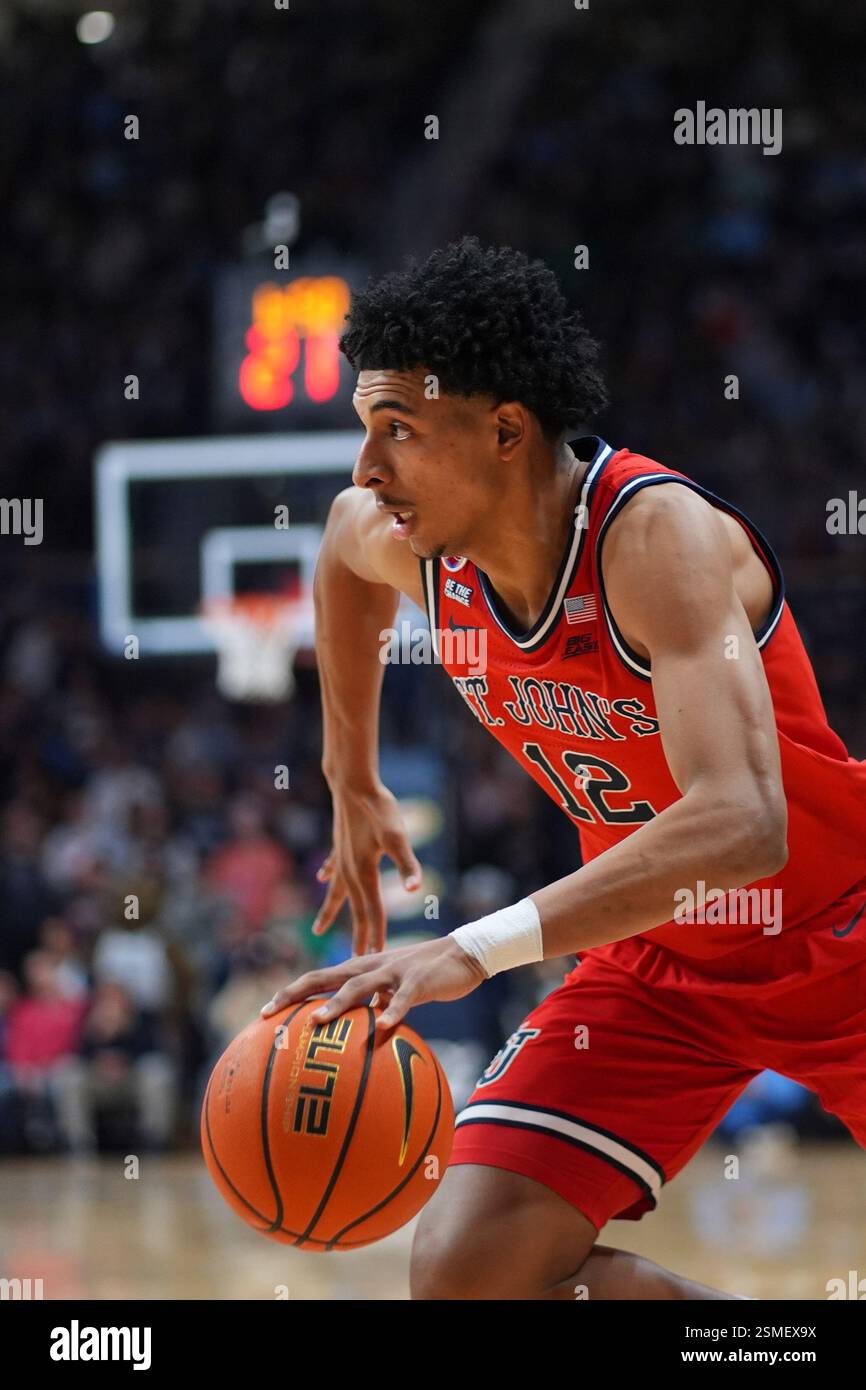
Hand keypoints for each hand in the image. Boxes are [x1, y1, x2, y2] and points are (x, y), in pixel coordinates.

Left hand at [261, 935, 486, 1030]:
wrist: (465, 954)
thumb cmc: (426, 975)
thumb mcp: (394, 990)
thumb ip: (375, 1005)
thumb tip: (360, 1032)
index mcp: (361, 968)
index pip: (317, 978)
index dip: (290, 993)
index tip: (264, 1013)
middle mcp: (370, 966)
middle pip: (324, 977)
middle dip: (294, 994)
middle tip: (268, 1014)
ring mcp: (393, 971)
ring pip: (358, 986)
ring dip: (336, 1004)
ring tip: (316, 1022)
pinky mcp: (417, 981)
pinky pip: (403, 1000)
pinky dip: (392, 1012)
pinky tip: (383, 1029)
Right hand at [315, 781, 422, 954]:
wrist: (352, 783)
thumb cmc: (378, 808)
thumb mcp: (397, 837)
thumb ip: (407, 864)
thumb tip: (416, 889)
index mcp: (364, 872)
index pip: (372, 911)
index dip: (375, 934)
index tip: (376, 957)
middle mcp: (349, 870)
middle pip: (355, 908)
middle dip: (357, 933)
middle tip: (355, 961)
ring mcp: (341, 858)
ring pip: (336, 893)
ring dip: (330, 913)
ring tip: (318, 931)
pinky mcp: (340, 844)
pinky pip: (333, 869)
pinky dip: (329, 878)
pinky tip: (323, 881)